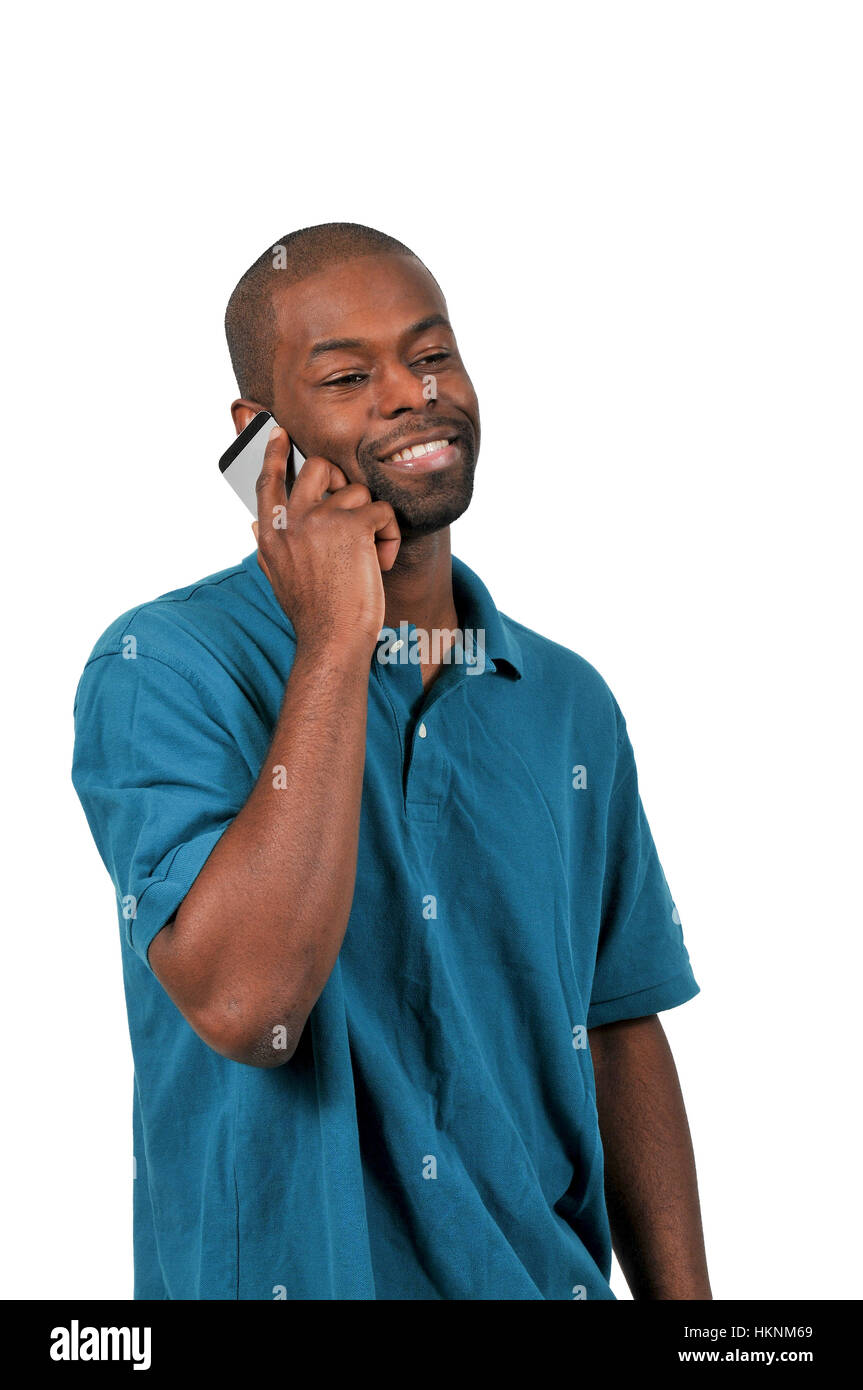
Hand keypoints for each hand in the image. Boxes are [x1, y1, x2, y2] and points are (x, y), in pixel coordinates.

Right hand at [252, 426, 400, 654]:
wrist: (332, 640)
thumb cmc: (313, 614)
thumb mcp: (278, 577)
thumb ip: (267, 546)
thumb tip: (253, 523)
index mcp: (271, 534)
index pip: (267, 482)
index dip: (274, 454)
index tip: (278, 432)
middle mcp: (292, 521)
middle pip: (318, 467)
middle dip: (342, 479)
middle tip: (354, 510)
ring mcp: (320, 520)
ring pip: (358, 492)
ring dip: (373, 522)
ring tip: (371, 556)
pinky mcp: (352, 526)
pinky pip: (383, 511)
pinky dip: (390, 536)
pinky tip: (382, 562)